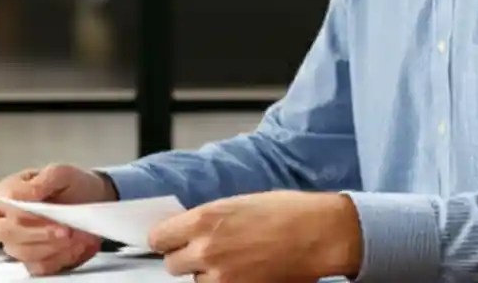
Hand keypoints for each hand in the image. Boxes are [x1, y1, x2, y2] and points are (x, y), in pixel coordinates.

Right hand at [0, 164, 117, 275]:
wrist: (92, 201)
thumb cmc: (72, 185)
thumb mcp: (63, 172)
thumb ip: (46, 177)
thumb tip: (31, 193)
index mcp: (8, 193)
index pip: (4, 206)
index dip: (25, 212)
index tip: (52, 210)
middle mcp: (6, 219)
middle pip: (2, 233)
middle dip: (35, 234)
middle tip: (64, 230)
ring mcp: (18, 242)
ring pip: (23, 253)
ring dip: (54, 246)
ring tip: (78, 235)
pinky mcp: (34, 260)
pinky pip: (39, 267)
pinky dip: (61, 258)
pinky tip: (77, 246)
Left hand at [148, 191, 362, 281]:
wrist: (318, 234)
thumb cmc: (285, 212)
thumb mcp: (236, 203)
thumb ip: (206, 219)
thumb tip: (186, 229)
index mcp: (203, 220)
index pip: (158, 238)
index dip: (166, 239)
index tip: (172, 240)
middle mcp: (206, 250)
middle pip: (172, 264)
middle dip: (185, 257)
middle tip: (206, 250)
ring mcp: (221, 277)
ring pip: (195, 280)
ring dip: (207, 273)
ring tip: (233, 260)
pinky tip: (243, 271)